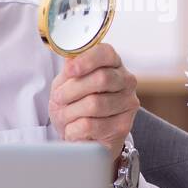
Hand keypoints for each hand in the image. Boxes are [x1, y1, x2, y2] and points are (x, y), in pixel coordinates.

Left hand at [49, 43, 139, 173]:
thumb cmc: (75, 102)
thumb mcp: (67, 82)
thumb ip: (70, 70)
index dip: (87, 60)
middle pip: (101, 79)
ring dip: (70, 111)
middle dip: (72, 90)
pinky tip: (73, 129)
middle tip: (59, 97)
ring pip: (94, 104)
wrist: (81, 134)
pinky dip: (73, 129)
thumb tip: (70, 61)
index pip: (106, 53)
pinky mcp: (123, 127)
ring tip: (65, 115)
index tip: (69, 70)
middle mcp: (127, 81)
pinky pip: (90, 125)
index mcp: (114, 63)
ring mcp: (128, 104)